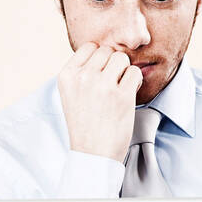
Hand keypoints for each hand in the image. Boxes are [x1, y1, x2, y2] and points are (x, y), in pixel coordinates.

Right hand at [57, 42, 141, 162]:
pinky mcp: (122, 96)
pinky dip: (135, 83)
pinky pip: (135, 73)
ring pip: (122, 58)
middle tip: (112, 83)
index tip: (100, 74)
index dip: (99, 58)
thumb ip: (81, 72)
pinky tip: (128, 95)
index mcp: (67, 76)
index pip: (89, 47)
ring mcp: (102, 86)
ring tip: (120, 89)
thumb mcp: (71, 95)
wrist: (93, 154)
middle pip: (107, 51)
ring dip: (124, 71)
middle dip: (113, 64)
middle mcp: (83, 77)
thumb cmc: (85, 124)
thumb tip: (104, 51)